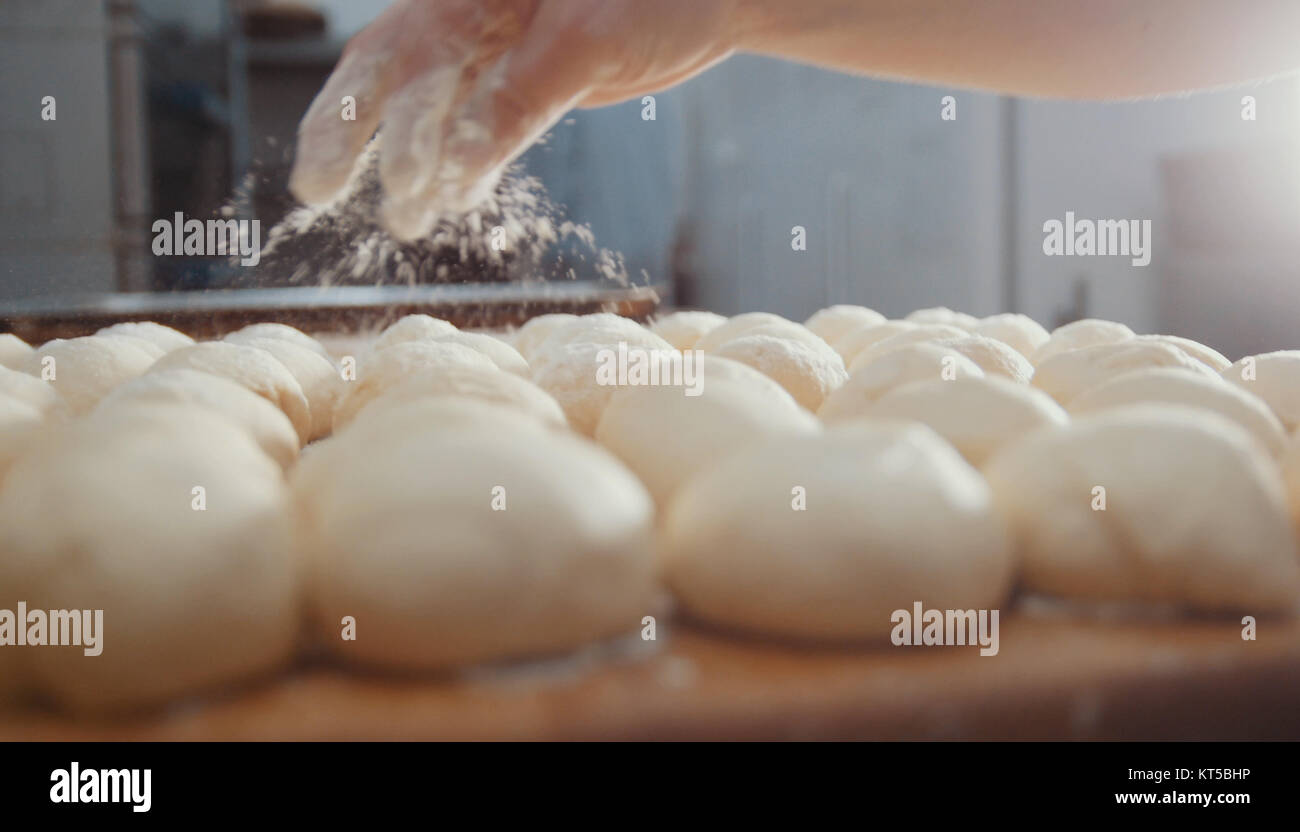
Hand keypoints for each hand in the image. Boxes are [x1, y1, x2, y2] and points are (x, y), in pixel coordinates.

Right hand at [290, 0, 737, 239]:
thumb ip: (519, 98)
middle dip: (355, 138)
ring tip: (406, 223)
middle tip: (318, 198)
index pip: (390, 50)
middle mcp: (474, 13)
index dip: (345, 113)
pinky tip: (453, 199)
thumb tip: (455, 170)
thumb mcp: (587, 42)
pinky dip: (467, 162)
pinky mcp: (532, 78)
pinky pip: (483, 123)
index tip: (320, 179)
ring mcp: (501, 46)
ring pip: (436, 108)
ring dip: (416, 165)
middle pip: (394, 76)